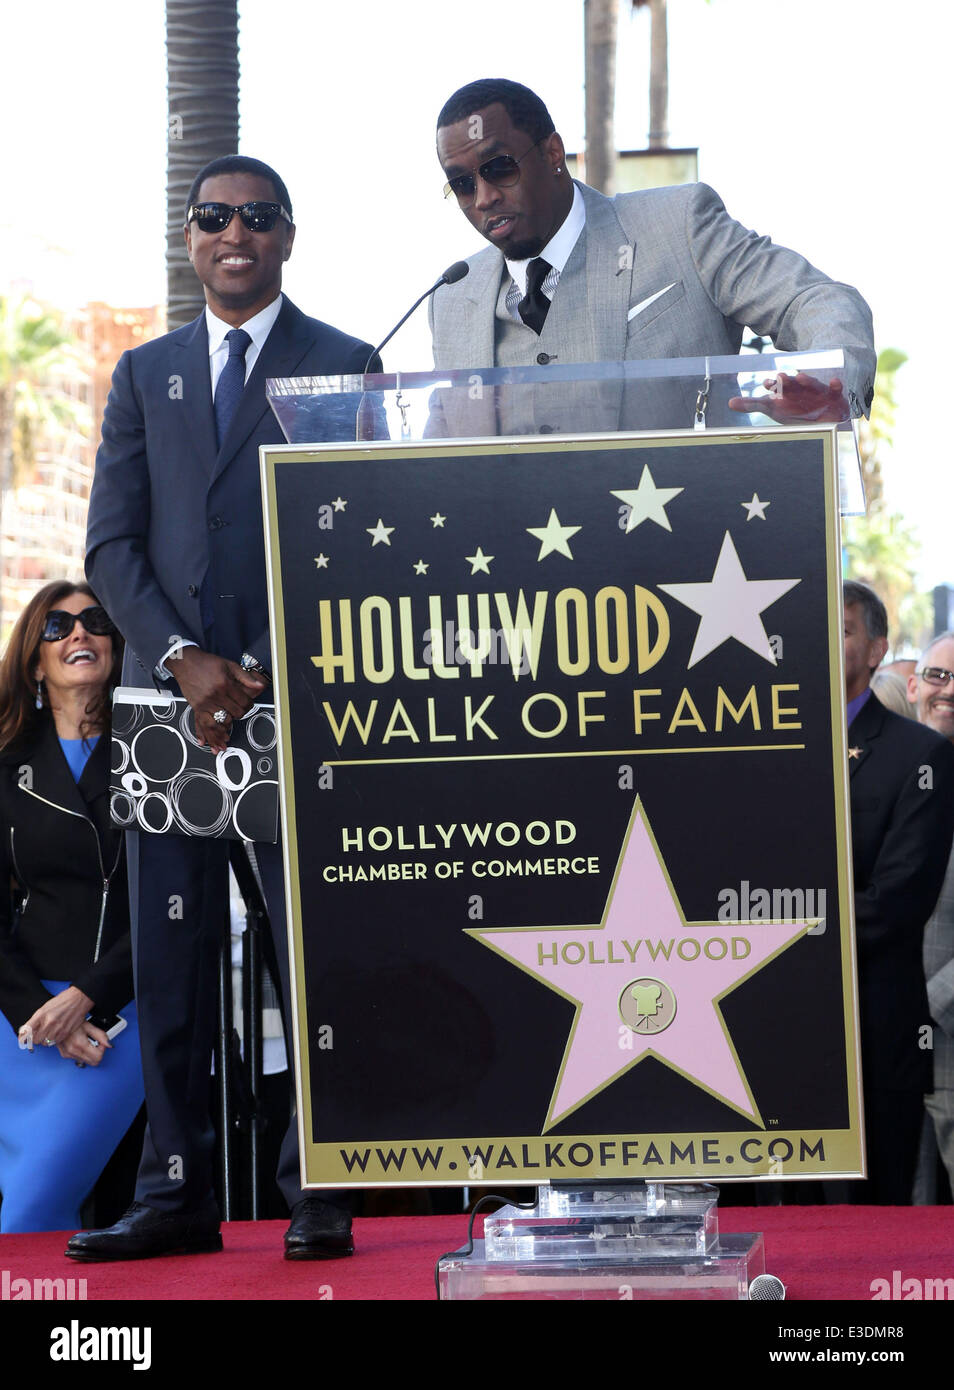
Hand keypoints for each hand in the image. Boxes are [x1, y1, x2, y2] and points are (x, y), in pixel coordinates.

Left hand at [21, 985, 94, 1048]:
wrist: (79, 999)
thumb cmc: (63, 1001)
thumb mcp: (46, 1007)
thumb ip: (37, 1019)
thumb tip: (29, 1031)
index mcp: (42, 1014)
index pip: (28, 1029)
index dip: (23, 1037)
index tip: (23, 1040)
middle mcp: (49, 1022)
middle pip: (36, 1039)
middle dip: (36, 1038)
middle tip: (39, 1034)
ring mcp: (58, 1028)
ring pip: (46, 1043)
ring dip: (45, 1040)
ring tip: (49, 1033)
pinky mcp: (66, 1032)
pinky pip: (55, 1042)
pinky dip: (54, 1040)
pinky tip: (57, 1033)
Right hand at [57, 1022, 110, 1066]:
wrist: (56, 1021)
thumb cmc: (71, 1020)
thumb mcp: (89, 1025)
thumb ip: (101, 1036)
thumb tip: (109, 1044)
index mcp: (79, 1044)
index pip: (98, 1058)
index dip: (102, 1050)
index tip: (101, 1043)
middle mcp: (72, 1052)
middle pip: (93, 1062)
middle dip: (97, 1052)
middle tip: (95, 1042)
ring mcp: (68, 1054)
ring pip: (86, 1061)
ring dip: (89, 1053)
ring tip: (86, 1041)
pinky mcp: (65, 1055)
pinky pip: (78, 1058)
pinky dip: (82, 1053)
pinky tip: (80, 1043)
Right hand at [172, 647, 266, 753]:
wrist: (185, 662)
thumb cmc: (205, 663)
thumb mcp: (229, 665)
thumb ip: (245, 677)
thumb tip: (259, 685)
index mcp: (225, 685)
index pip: (243, 703)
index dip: (249, 705)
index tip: (248, 705)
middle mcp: (214, 696)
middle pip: (232, 714)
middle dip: (238, 717)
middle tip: (240, 716)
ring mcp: (204, 703)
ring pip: (216, 724)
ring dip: (220, 735)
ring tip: (224, 743)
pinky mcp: (196, 707)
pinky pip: (199, 723)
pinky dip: (202, 734)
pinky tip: (204, 742)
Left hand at [728, 372, 849, 423]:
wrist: (822, 419)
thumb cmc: (795, 411)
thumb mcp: (772, 409)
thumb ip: (752, 405)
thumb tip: (729, 402)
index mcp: (787, 390)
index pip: (777, 386)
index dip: (772, 385)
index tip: (766, 384)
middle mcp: (801, 388)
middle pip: (794, 383)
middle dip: (787, 381)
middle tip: (780, 377)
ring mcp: (817, 391)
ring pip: (812, 384)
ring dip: (807, 380)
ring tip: (800, 376)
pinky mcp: (833, 396)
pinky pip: (835, 390)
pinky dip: (835, 386)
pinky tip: (835, 381)